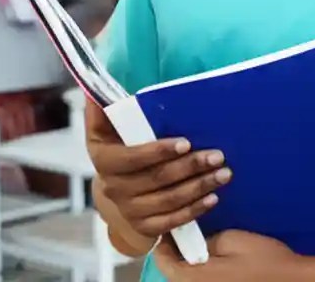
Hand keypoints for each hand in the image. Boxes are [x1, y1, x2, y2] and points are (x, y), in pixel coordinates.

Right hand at [85, 98, 229, 239]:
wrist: (115, 191)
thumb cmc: (117, 150)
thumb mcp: (104, 129)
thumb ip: (102, 110)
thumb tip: (91, 87)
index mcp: (104, 160)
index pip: (132, 158)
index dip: (158, 151)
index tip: (186, 142)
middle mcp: (114, 189)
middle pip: (157, 179)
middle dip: (190, 166)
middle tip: (217, 156)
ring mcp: (130, 211)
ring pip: (169, 200)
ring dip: (199, 187)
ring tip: (223, 174)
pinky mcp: (145, 227)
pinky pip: (173, 221)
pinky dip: (194, 210)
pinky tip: (212, 198)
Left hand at [154, 232, 302, 281]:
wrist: (294, 281)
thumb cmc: (262, 261)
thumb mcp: (229, 241)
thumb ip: (203, 242)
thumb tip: (193, 244)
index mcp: (191, 280)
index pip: (162, 260)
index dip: (163, 240)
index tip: (170, 224)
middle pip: (174, 272)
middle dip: (176, 252)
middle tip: (183, 229)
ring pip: (189, 278)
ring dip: (189, 262)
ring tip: (197, 241)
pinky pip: (204, 281)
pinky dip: (204, 271)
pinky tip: (214, 257)